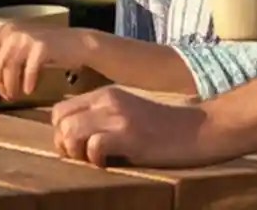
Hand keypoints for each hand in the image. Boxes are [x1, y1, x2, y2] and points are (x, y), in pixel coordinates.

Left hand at [0, 24, 91, 99]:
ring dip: (9, 86)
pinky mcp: (41, 47)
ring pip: (7, 68)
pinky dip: (28, 83)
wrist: (79, 43)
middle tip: (3, 94)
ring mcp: (27, 38)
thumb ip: (4, 57)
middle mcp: (13, 32)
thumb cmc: (50, 51)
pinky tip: (31, 89)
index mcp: (5, 32)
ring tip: (16, 94)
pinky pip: (27, 71)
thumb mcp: (23, 50)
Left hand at [50, 86, 216, 167]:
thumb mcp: (126, 113)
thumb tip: (70, 138)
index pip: (60, 110)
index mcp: (104, 95)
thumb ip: (100, 118)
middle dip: (64, 145)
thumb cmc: (162, 128)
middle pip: (60, 121)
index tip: (75, 148)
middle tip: (82, 157)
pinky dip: (97, 159)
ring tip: (94, 160)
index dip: (60, 133)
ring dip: (77, 152)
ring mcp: (118, 116)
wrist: (197, 129)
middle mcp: (107, 101)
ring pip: (71, 132)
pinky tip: (110, 162)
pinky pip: (95, 146)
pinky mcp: (130, 134)